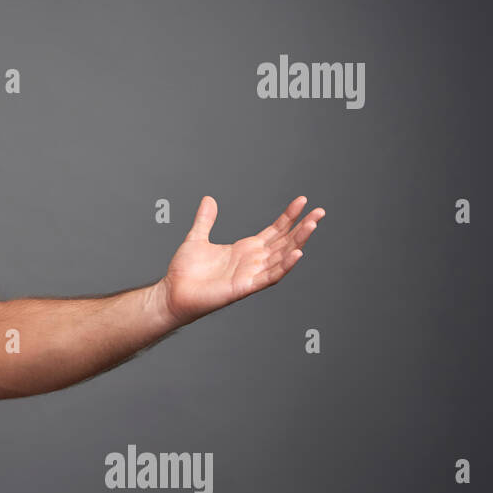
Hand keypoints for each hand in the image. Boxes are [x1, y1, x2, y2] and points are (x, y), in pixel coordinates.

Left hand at [156, 195, 324, 327]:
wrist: (172, 293)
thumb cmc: (185, 271)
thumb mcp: (196, 238)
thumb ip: (205, 220)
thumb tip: (209, 199)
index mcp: (245, 249)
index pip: (274, 230)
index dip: (288, 217)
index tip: (302, 201)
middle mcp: (252, 261)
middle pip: (284, 242)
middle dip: (302, 227)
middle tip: (320, 212)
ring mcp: (251, 274)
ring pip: (282, 257)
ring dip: (298, 242)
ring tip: (312, 226)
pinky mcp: (245, 287)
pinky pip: (270, 276)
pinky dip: (284, 266)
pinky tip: (297, 253)